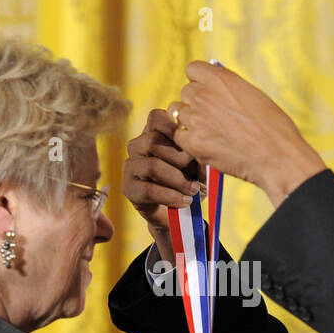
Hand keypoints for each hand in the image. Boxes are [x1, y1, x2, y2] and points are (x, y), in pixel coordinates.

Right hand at [122, 108, 200, 261]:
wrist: (175, 214)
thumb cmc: (187, 182)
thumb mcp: (197, 166)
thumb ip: (198, 155)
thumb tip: (204, 154)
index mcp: (152, 133)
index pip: (156, 117)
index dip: (174, 127)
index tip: (194, 145)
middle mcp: (137, 146)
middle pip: (154, 141)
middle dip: (181, 159)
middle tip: (198, 176)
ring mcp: (130, 166)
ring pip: (152, 166)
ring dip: (178, 180)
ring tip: (193, 191)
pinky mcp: (129, 188)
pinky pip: (149, 189)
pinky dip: (171, 196)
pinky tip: (184, 202)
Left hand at [167, 61, 324, 206]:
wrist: (277, 157)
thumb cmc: (273, 128)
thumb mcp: (252, 95)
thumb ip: (228, 89)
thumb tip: (215, 89)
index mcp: (220, 79)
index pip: (192, 70)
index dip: (199, 81)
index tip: (206, 90)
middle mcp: (204, 95)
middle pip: (185, 93)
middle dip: (195, 103)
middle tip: (211, 116)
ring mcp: (196, 119)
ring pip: (179, 114)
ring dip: (190, 122)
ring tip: (210, 132)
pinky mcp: (193, 142)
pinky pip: (180, 136)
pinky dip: (190, 141)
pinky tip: (207, 145)